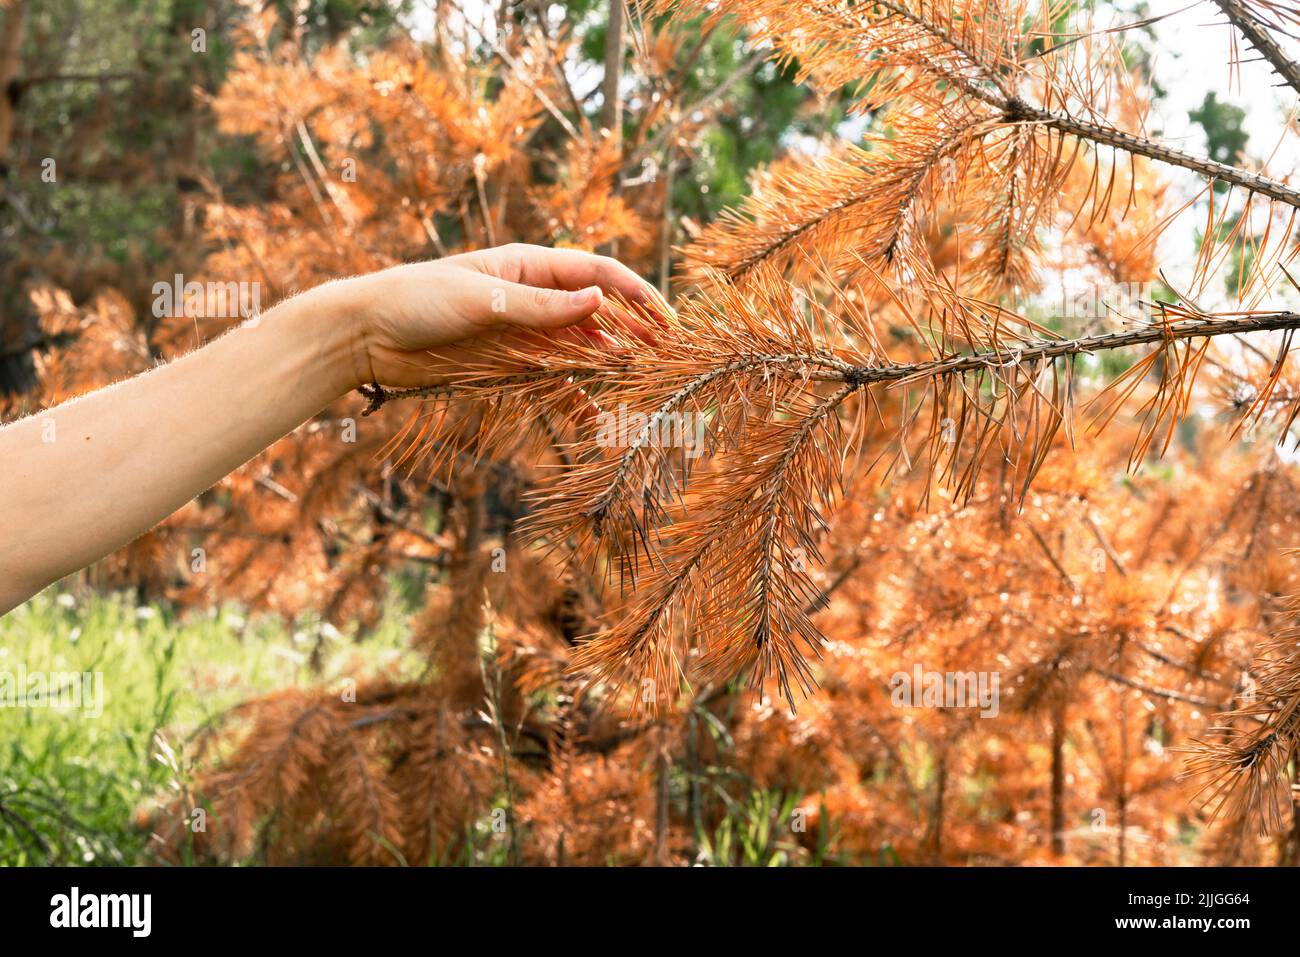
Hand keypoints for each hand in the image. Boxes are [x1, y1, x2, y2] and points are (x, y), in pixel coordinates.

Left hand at [326, 243, 662, 389]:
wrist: (364, 335)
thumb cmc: (415, 300)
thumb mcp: (481, 299)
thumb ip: (541, 307)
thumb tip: (600, 300)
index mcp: (528, 266)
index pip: (597, 274)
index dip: (637, 294)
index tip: (667, 321)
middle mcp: (532, 298)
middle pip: (596, 313)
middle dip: (633, 332)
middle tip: (667, 358)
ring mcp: (521, 334)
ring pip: (579, 349)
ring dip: (609, 366)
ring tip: (641, 386)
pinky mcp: (505, 366)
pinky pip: (549, 383)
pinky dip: (573, 399)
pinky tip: (593, 418)